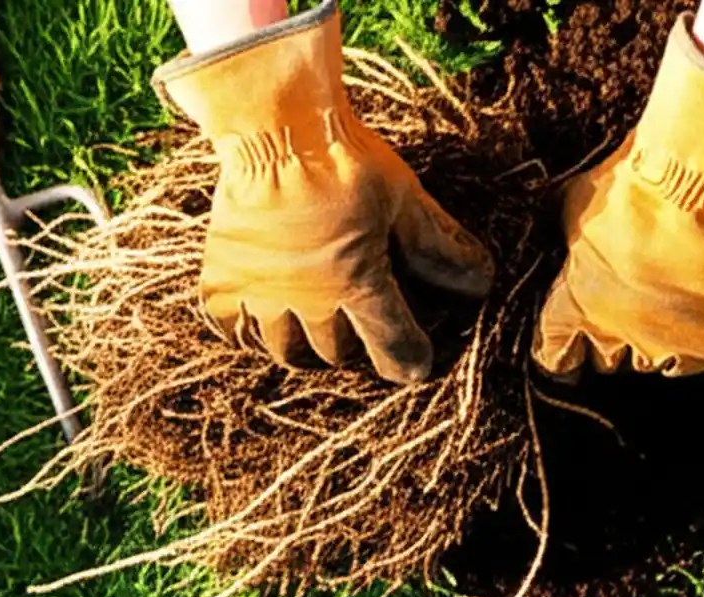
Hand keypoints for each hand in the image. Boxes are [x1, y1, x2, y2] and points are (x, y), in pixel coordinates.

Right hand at [157, 2, 493, 383]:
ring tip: (318, 327)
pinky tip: (267, 317)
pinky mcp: (223, 280)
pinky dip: (252, 334)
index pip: (393, 348)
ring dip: (308, 346)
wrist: (273, 126)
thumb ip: (440, 246)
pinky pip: (235, 332)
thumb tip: (481, 280)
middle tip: (362, 326)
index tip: (415, 364)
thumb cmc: (344, 160)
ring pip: (288, 351)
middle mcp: (309, 302)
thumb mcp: (405, 200)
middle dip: (357, 346)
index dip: (410, 361)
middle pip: (337, 354)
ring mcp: (262, 294)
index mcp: (358, 285)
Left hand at [533, 14, 703, 378]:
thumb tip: (564, 237)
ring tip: (663, 307)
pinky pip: (689, 364)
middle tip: (625, 306)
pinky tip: (691, 323)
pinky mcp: (702, 344)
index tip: (568, 340)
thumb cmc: (629, 189)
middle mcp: (610, 333)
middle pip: (603, 360)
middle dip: (610, 337)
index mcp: (572, 305)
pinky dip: (690, 347)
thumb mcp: (572, 207)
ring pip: (647, 363)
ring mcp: (659, 342)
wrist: (692, 187)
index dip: (561, 347)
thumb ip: (564, 237)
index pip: (553, 354)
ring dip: (651, 341)